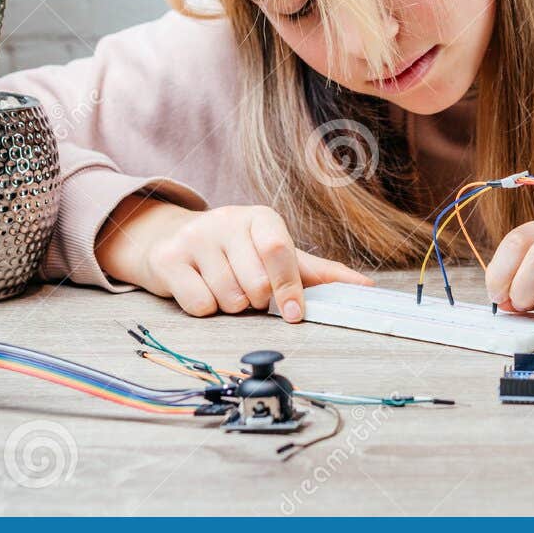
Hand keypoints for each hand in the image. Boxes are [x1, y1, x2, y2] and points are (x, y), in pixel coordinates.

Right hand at [96, 197, 373, 319]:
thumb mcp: (276, 255)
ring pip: (229, 298)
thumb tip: (365, 289)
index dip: (289, 288)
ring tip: (224, 287)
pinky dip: (205, 308)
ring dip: (232, 306)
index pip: (280, 252)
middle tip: (248, 289)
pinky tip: (200, 288)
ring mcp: (195, 237)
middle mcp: (227, 219)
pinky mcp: (167, 258)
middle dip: (257, 300)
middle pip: (256, 284)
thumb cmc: (237, 251)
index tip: (294, 315)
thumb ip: (319, 273)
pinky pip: (199, 304)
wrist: (174, 239)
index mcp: (260, 217)